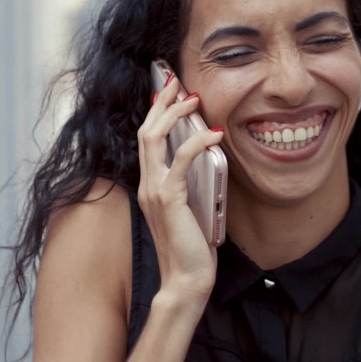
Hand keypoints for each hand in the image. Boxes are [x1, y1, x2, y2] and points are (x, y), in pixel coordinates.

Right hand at [137, 76, 224, 302]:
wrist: (186, 280)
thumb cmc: (192, 247)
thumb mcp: (190, 207)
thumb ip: (190, 184)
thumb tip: (206, 157)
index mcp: (150, 186)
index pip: (147, 140)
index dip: (156, 113)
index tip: (170, 92)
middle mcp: (147, 184)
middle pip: (146, 131)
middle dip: (162, 103)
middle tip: (177, 81)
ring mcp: (155, 190)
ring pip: (155, 139)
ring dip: (174, 114)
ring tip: (193, 98)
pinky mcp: (170, 198)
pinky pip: (181, 159)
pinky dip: (197, 142)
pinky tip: (214, 133)